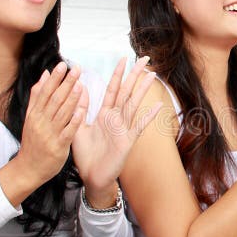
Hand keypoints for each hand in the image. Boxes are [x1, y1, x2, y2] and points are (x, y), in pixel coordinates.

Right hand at [16, 62, 86, 185]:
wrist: (28, 169)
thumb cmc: (33, 142)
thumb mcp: (31, 118)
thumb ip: (37, 96)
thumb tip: (44, 75)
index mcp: (34, 114)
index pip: (44, 92)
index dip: (54, 78)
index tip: (62, 65)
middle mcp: (41, 122)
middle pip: (54, 99)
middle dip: (65, 83)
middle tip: (76, 69)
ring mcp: (49, 134)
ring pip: (61, 113)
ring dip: (71, 98)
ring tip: (80, 84)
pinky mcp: (58, 146)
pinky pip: (68, 131)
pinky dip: (74, 120)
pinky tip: (82, 110)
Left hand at [72, 57, 160, 194]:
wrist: (92, 178)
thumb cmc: (86, 156)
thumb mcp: (78, 129)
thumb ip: (80, 109)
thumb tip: (80, 88)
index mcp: (104, 114)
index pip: (112, 89)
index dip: (117, 74)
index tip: (123, 59)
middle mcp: (116, 118)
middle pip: (127, 92)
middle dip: (135, 75)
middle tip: (145, 59)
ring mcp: (124, 129)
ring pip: (134, 104)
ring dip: (142, 89)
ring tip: (152, 75)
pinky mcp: (128, 141)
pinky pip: (139, 126)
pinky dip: (148, 116)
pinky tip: (158, 106)